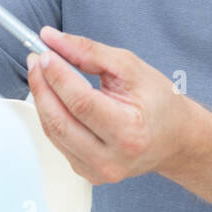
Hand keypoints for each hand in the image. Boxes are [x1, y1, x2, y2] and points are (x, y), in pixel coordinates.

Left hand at [26, 27, 196, 184]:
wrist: (175, 137)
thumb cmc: (159, 101)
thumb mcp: (130, 67)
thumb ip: (89, 51)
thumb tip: (52, 39)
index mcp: (129, 131)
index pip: (81, 102)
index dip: (57, 76)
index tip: (45, 54)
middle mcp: (112, 158)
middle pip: (60, 120)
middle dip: (42, 86)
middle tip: (36, 60)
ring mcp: (98, 170)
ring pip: (53, 132)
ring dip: (42, 99)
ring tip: (42, 73)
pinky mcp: (87, 173)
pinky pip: (58, 141)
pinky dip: (51, 115)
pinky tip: (54, 97)